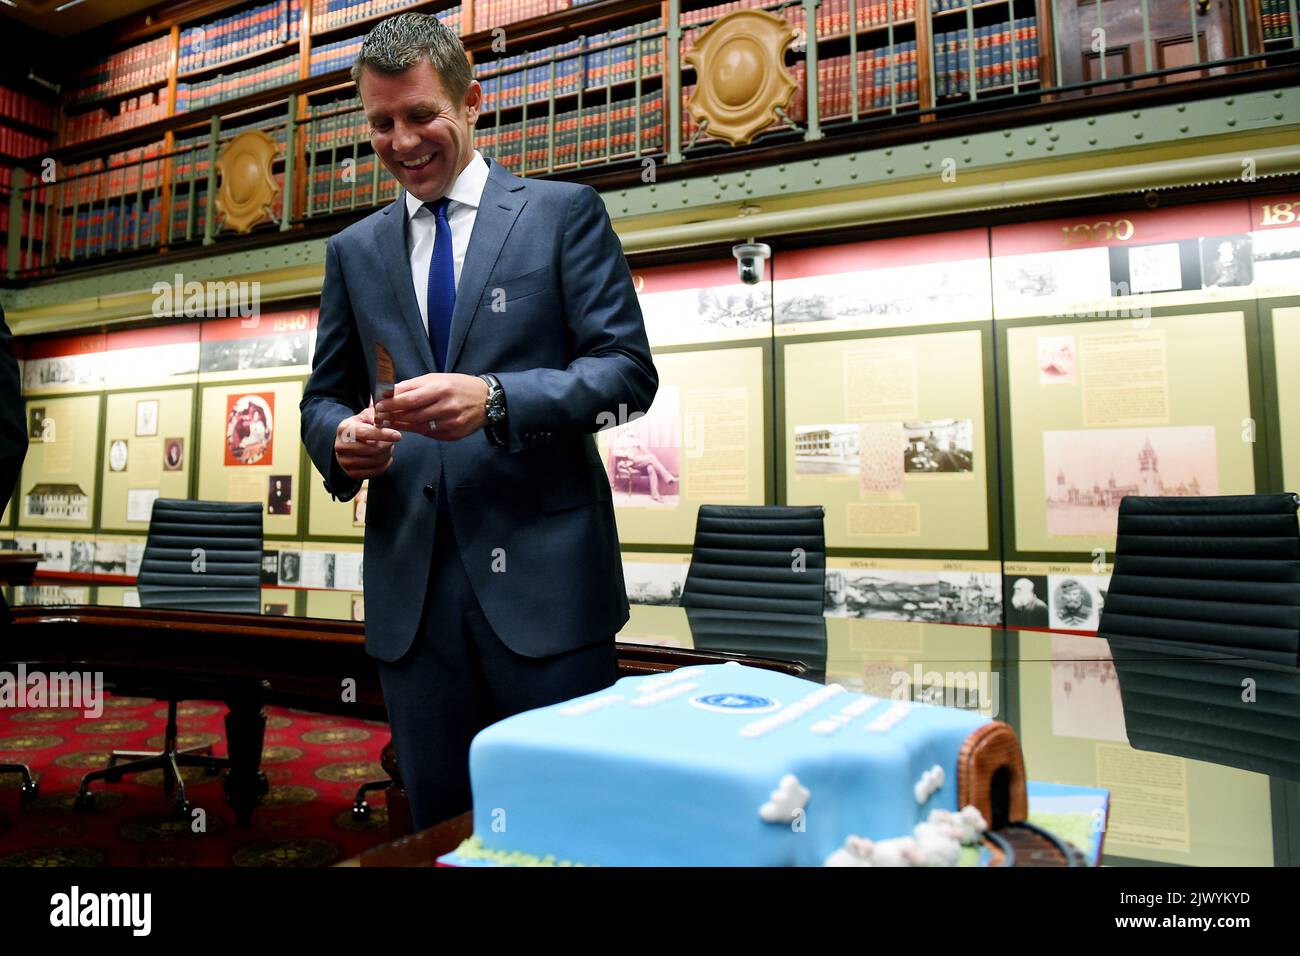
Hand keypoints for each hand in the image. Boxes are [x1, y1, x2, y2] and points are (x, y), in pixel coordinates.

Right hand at [334, 401, 401, 478]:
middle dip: (387, 445)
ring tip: (388, 447)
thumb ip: (375, 414)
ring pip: (375, 461)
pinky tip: (385, 456)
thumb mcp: (365, 416)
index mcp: (344, 429)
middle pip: (372, 450)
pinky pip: (375, 471)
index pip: (366, 433)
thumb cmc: (360, 427)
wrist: (346, 444)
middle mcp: (341, 446)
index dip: (383, 435)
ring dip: (387, 454)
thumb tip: (385, 415)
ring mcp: (344, 462)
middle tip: (392, 441)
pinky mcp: (351, 473)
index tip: (398, 435)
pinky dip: (385, 464)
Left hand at [373, 373, 487, 440]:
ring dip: (402, 425)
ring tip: (390, 422)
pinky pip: (429, 433)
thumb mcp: (436, 378)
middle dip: (392, 416)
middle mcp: (447, 407)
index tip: (377, 406)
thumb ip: (412, 386)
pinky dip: (417, 430)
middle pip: (412, 415)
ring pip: (419, 427)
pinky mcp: (454, 434)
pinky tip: (409, 426)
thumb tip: (388, 392)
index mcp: (441, 389)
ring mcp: (451, 423)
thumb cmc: (458, 386)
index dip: (390, 404)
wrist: (488, 400)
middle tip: (379, 417)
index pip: (409, 399)